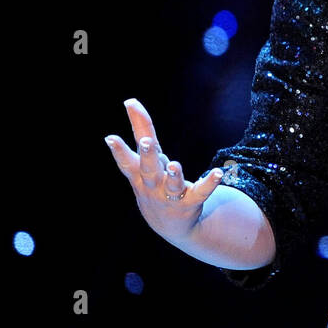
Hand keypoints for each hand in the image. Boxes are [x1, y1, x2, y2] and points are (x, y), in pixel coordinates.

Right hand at [105, 97, 225, 244]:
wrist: (170, 226)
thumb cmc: (154, 184)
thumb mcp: (145, 160)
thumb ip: (141, 130)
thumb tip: (130, 101)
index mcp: (140, 174)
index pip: (128, 160)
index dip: (119, 149)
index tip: (110, 138)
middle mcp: (153, 185)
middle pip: (148, 170)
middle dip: (147, 156)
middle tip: (146, 143)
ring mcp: (170, 195)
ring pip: (172, 184)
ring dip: (173, 175)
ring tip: (175, 165)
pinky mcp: (190, 202)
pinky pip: (200, 191)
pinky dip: (209, 182)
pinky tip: (217, 172)